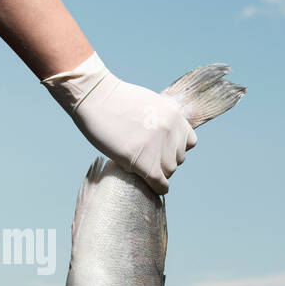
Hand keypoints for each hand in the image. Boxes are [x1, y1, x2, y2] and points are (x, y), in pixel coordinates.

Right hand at [41, 52, 196, 193]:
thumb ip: (159, 122)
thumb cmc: (113, 99)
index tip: (161, 152)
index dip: (175, 150)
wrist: (95, 97)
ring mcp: (159, 144)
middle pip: (178, 159)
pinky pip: (159, 182)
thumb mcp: (148, 104)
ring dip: (157, 173)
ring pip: (169, 171)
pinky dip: (157, 188)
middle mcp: (171, 129)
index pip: (189, 143)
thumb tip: (160, 142)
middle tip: (146, 161)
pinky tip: (151, 187)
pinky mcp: (143, 160)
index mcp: (174, 114)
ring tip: (141, 168)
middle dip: (164, 161)